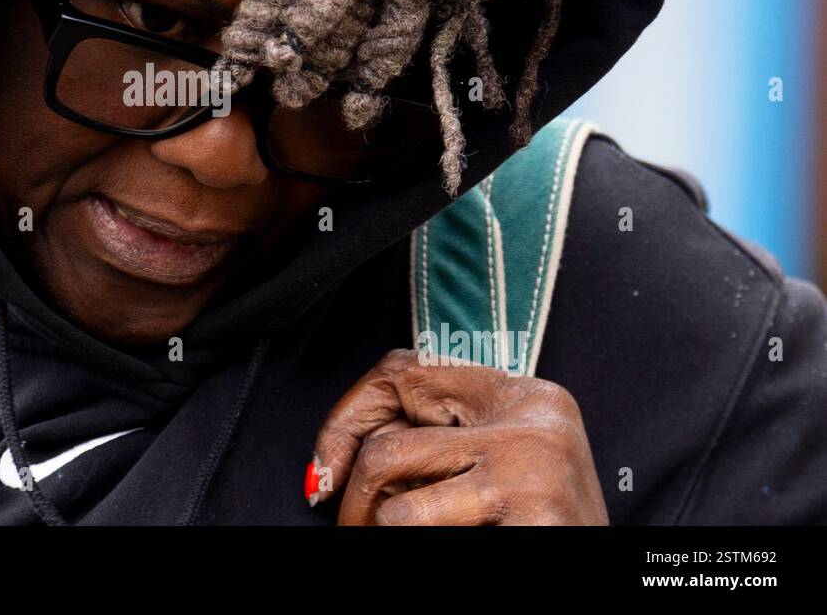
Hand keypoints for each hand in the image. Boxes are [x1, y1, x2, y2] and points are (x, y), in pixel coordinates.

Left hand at [309, 349, 607, 524]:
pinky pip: (427, 537)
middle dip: (354, 501)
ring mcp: (534, 471)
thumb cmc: (544, 524)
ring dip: (382, 535)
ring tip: (391, 542)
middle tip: (352, 530)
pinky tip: (445, 548)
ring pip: (400, 509)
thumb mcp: (500, 464)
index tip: (324, 477)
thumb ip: (440, 443)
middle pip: (389, 448)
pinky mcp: (535, 521)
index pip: (400, 371)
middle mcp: (532, 421)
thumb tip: (336, 465)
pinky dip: (418, 549)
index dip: (345, 421)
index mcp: (521, 394)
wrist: (621, 573)